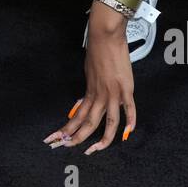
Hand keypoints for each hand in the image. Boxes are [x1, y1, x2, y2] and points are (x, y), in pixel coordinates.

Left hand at [44, 2, 135, 154]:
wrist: (106, 36)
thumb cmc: (96, 51)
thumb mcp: (88, 73)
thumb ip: (89, 90)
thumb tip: (84, 104)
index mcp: (90, 92)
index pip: (76, 116)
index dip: (67, 129)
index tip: (57, 139)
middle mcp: (100, 96)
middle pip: (88, 123)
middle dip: (76, 138)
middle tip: (65, 148)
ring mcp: (114, 93)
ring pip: (108, 122)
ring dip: (101, 139)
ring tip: (93, 150)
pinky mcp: (127, 88)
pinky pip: (129, 108)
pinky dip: (130, 121)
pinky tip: (127, 133)